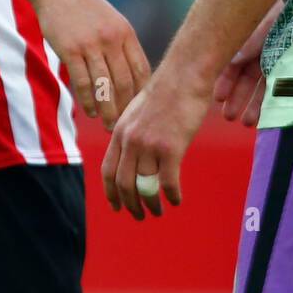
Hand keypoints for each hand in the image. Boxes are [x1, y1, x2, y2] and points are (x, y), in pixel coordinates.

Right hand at [31, 0, 149, 128]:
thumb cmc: (82, 7)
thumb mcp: (110, 20)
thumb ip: (120, 44)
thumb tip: (130, 74)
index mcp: (125, 33)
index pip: (142, 71)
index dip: (143, 95)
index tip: (141, 112)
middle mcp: (112, 39)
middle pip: (125, 82)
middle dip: (126, 108)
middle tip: (125, 127)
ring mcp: (91, 44)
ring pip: (105, 87)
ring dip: (108, 111)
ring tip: (108, 126)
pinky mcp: (70, 49)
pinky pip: (82, 82)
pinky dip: (88, 100)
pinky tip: (89, 112)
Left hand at [101, 69, 210, 220]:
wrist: (184, 76)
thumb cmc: (167, 91)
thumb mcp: (137, 111)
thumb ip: (132, 133)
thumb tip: (135, 155)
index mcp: (120, 131)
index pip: (108, 170)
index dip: (111, 193)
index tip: (116, 206)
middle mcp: (130, 141)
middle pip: (124, 184)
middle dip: (130, 205)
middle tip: (139, 215)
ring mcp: (149, 145)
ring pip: (145, 186)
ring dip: (151, 204)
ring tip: (159, 211)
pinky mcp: (170, 148)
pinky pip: (168, 182)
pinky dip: (172, 195)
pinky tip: (177, 200)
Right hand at [212, 0, 283, 128]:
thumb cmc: (281, 15)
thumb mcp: (260, 29)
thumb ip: (246, 46)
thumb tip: (231, 62)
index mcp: (249, 42)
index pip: (231, 65)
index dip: (224, 82)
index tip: (218, 98)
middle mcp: (262, 53)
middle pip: (245, 80)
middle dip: (237, 98)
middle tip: (229, 117)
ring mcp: (278, 61)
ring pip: (262, 87)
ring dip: (254, 105)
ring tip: (246, 123)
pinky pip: (282, 87)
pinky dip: (273, 101)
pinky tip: (268, 116)